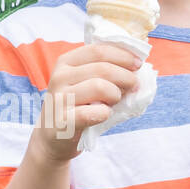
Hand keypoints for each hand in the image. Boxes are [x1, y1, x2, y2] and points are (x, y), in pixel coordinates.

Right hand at [34, 42, 142, 163]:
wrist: (52, 138)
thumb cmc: (75, 107)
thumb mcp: (83, 81)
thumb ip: (103, 70)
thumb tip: (135, 65)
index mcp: (66, 62)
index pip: (99, 50)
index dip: (122, 55)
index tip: (137, 64)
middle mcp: (60, 77)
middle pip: (103, 68)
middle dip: (126, 76)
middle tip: (133, 86)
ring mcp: (59, 99)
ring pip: (100, 87)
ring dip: (115, 95)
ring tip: (114, 102)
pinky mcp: (63, 121)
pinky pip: (95, 112)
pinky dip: (106, 113)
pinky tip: (104, 114)